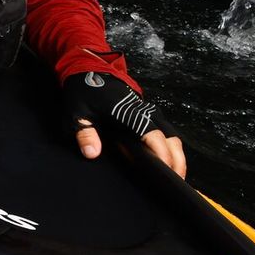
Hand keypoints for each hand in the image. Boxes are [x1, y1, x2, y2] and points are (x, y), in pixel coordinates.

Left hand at [65, 71, 186, 177]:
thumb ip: (84, 133)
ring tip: (174, 178)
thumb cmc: (85, 93)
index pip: (153, 137)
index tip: (165, 174)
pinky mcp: (151, 116)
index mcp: (130, 113)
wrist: (90, 71)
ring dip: (177, 157)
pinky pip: (168, 135)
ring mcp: (151, 114)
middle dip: (177, 162)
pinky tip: (168, 166)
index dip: (162, 156)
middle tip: (176, 184)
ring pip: (173, 138)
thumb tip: (92, 153)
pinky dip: (172, 150)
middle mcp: (147, 113)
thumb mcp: (77, 113)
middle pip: (171, 140)